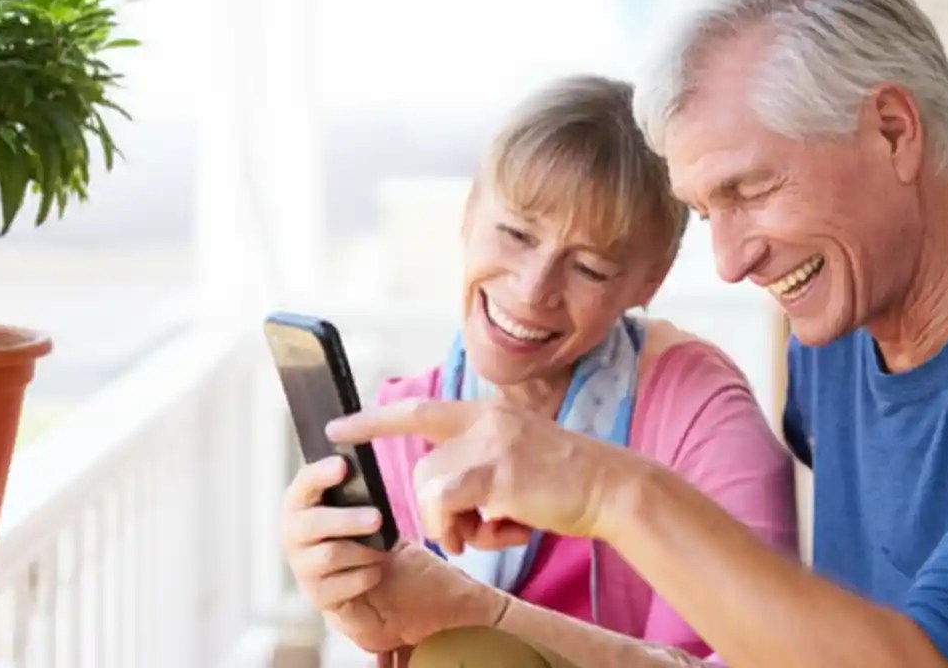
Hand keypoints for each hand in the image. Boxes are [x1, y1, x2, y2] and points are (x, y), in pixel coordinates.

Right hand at [282, 456, 506, 652]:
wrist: (388, 587)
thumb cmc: (376, 537)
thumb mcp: (373, 506)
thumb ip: (365, 485)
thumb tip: (371, 449)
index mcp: (306, 504)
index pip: (303, 485)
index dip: (319, 474)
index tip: (344, 465)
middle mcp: (297, 535)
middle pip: (311, 523)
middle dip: (345, 519)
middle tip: (377, 518)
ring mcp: (304, 567)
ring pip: (329, 556)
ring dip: (362, 552)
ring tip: (385, 551)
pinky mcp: (318, 597)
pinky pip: (337, 587)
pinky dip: (364, 577)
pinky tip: (377, 573)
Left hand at [326, 400, 644, 553]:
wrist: (611, 488)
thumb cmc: (565, 485)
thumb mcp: (517, 462)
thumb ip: (479, 469)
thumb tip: (445, 509)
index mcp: (486, 414)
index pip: (418, 411)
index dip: (374, 420)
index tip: (336, 427)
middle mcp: (484, 421)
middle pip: (423, 470)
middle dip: (437, 511)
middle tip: (472, 534)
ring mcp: (490, 443)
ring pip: (431, 489)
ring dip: (454, 525)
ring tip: (492, 533)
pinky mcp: (498, 471)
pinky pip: (447, 503)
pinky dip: (460, 528)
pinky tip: (495, 535)